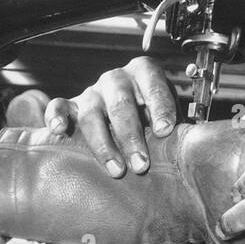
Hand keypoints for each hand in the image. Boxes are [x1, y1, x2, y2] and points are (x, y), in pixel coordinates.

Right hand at [44, 56, 177, 175]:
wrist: (129, 116)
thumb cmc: (153, 118)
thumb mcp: (169, 116)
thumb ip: (176, 126)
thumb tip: (188, 148)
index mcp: (145, 73)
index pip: (153, 84)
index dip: (160, 106)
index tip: (166, 131)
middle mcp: (117, 79)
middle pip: (121, 104)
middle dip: (132, 136)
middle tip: (142, 164)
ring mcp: (92, 92)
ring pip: (92, 113)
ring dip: (104, 144)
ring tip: (116, 170)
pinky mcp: (72, 105)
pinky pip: (58, 106)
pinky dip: (55, 116)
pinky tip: (58, 131)